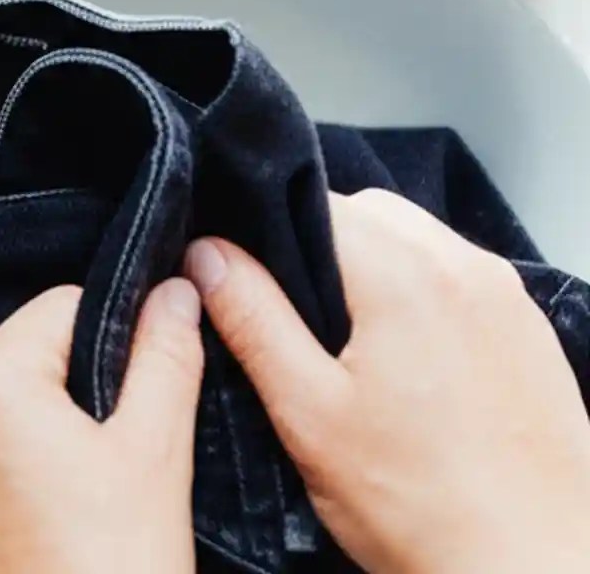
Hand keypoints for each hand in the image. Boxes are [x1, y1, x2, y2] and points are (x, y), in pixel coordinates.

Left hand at [0, 282, 204, 573]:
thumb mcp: (155, 454)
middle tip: (107, 462)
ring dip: (23, 444)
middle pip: (13, 368)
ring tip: (70, 507)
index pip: (57, 310)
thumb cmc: (111, 570)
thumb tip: (172, 293)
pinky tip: (31, 534)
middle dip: (63, 398)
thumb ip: (165, 357)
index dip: (110, 339)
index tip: (132, 393)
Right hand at [184, 189, 589, 573]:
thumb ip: (254, 320)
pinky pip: (459, 281)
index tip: (248, 281)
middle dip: (323, 250)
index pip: (317, 203)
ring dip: (374, 272)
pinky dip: (421, 299)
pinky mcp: (528, 332)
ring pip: (417, 242)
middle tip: (298, 326)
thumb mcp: (308, 412)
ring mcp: (507, 298)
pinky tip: (405, 368)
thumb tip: (208, 256)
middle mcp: (467, 268)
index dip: (269, 233)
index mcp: (406, 276)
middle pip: (369, 214)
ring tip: (351, 352)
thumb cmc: (422, 503)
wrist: (532, 567)